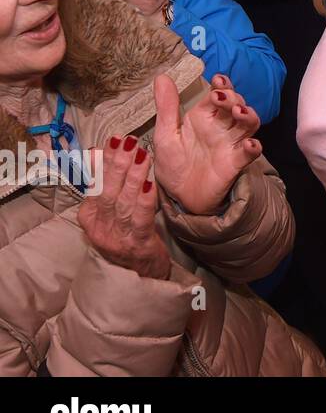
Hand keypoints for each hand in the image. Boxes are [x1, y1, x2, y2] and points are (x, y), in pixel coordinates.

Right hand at [77, 135, 171, 279]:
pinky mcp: (136, 245)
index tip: (114, 139)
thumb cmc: (127, 235)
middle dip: (118, 164)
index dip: (106, 160)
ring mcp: (116, 237)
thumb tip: (98, 152)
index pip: (96, 183)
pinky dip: (144, 201)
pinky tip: (149, 185)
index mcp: (90, 216)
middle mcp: (99, 227)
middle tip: (129, 141)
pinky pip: (140, 220)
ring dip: (133, 177)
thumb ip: (106, 184)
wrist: (140, 273)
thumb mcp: (111, 211)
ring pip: (123, 203)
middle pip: (108, 191)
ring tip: (141, 155)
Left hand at [152, 73, 261, 215]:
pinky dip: (253, 147)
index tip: (218, 79)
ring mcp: (230, 144)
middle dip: (233, 97)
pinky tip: (249, 144)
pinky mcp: (235, 164)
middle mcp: (221, 127)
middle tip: (221, 97)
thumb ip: (166, 107)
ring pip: (248, 124)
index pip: (217, 94)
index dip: (222, 85)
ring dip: (248, 115)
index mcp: (204, 117)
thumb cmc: (173, 164)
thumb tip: (161, 76)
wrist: (179, 196)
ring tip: (239, 111)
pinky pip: (249, 153)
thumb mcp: (165, 135)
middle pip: (236, 105)